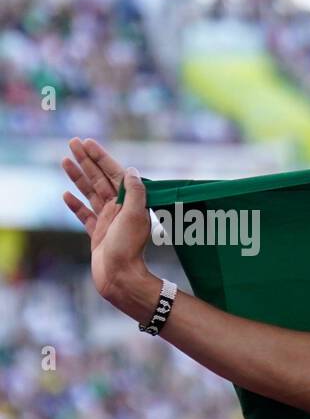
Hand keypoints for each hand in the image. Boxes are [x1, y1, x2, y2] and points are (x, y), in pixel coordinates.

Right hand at [61, 137, 153, 308]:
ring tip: (65, 159)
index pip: (114, 173)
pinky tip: (66, 194)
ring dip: (77, 176)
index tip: (88, 143)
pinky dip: (75, 205)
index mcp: (129, 203)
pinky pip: (84, 215)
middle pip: (99, 179)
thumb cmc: (128, 248)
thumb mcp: (135, 216)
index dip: (101, 157)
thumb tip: (131, 171)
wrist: (120, 277)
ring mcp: (107, 221)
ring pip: (89, 193)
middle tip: (73, 142)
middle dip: (87, 160)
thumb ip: (135, 193)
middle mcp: (119, 209)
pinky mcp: (97, 234)